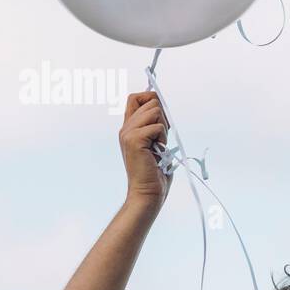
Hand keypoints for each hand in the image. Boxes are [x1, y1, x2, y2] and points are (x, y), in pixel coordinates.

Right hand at [119, 91, 170, 208]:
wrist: (148, 192)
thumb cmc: (155, 171)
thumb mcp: (155, 143)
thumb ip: (154, 125)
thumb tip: (162, 107)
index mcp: (129, 127)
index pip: (135, 97)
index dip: (151, 99)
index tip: (161, 117)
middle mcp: (125, 128)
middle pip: (150, 101)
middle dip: (163, 118)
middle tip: (160, 139)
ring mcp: (128, 133)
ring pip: (155, 111)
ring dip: (164, 129)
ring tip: (158, 146)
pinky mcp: (134, 140)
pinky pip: (158, 127)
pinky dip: (163, 139)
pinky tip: (157, 152)